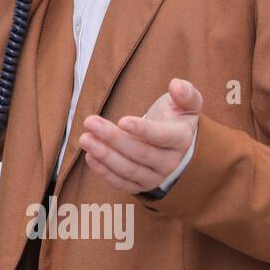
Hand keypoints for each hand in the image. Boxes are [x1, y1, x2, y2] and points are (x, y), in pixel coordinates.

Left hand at [79, 78, 202, 193]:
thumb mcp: (185, 103)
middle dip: (113, 138)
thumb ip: (185, 93)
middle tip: (90, 122)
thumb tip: (176, 85)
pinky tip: (90, 156)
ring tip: (85, 139)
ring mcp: (155, 176)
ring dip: (104, 155)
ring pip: (128, 170)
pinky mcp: (140, 185)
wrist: (172, 142)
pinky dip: (104, 172)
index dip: (142, 129)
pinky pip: (122, 183)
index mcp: (181, 139)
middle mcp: (170, 162)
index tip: (121, 120)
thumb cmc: (174, 117)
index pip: (162, 137)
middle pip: (140, 153)